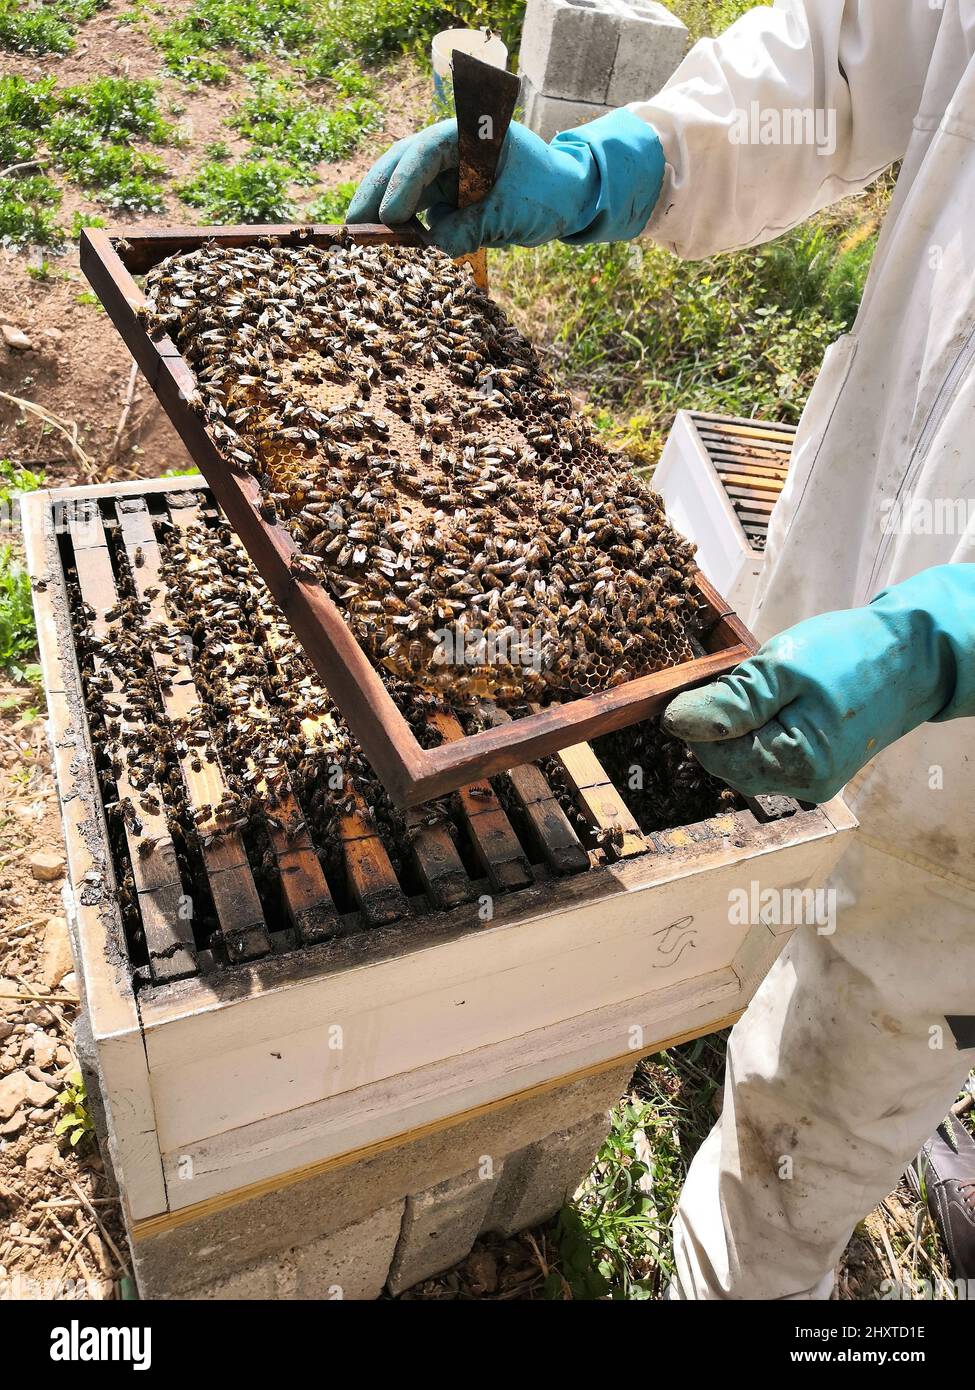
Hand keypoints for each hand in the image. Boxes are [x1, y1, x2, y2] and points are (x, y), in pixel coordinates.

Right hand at [346, 110, 663, 257]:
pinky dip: (401, 228)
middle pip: (401, 164)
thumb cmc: (548, 193)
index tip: (390, 215)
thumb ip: (470, 228)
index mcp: (469, 133)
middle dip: (376, 193)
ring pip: (403, 187)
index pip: (425, 152)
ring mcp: (446, 172)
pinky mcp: (446, 196)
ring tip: (358, 239)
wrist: (571, 199)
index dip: (403, 184)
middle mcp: (451, 147)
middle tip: (352, 225)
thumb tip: (432, 246)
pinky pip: (416, 210)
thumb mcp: (510, 213)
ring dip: (382, 213)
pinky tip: (384, 248)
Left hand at [662, 565, 974, 802]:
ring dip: (746, 721)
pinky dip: (765, 724)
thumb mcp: (782, 668)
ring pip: (747, 755)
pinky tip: (787, 699)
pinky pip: (770, 751)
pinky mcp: (818, 767)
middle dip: (727, 718)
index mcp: (794, 766)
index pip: (714, 753)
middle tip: (754, 676)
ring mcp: (813, 780)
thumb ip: (729, 703)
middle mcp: (804, 786)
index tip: (717, 679)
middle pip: (728, 759)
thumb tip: (676, 723)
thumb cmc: (853, 655)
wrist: (915, 655)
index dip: (702, 716)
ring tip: (778, 686)